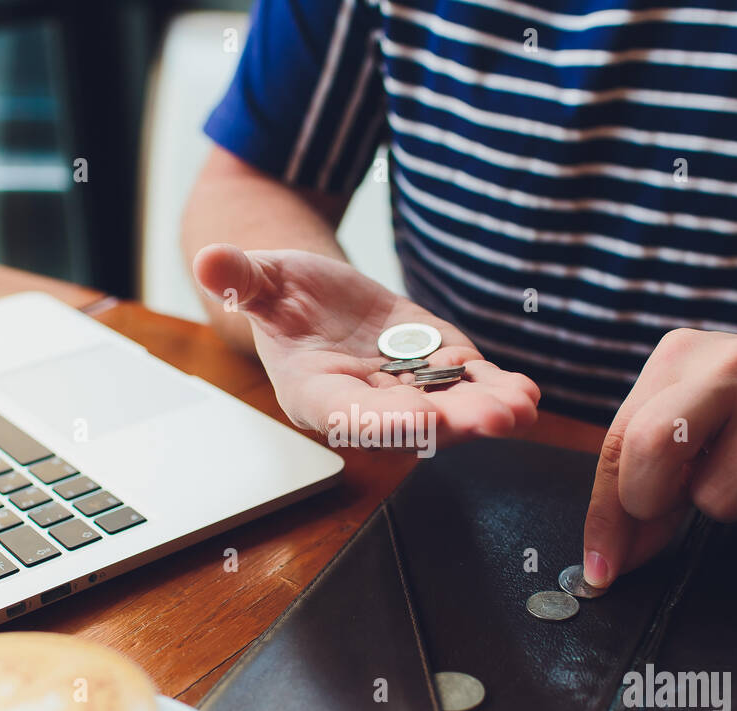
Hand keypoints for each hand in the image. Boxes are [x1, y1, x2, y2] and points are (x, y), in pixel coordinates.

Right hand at [192, 244, 539, 443]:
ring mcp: (408, 390)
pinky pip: (470, 387)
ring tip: (522, 407)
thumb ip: (241, 278)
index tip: (421, 420)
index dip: (385, 420)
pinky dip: (498, 389)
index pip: (350, 416)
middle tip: (494, 419)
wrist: (316, 297)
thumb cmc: (282, 295)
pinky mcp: (438, 371)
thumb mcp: (261, 280)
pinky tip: (527, 393)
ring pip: (450, 409)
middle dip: (454, 423)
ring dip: (487, 411)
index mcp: (317, 395)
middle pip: (412, 421)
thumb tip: (209, 261)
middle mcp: (367, 404)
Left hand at [582, 328, 736, 587]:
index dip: (606, 514)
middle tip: (682, 500)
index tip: (603, 566)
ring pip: (721, 502)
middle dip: (656, 502)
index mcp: (681, 356)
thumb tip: (608, 561)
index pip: (622, 442)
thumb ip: (641, 482)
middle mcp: (734, 365)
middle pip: (654, 450)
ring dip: (734, 506)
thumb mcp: (691, 423)